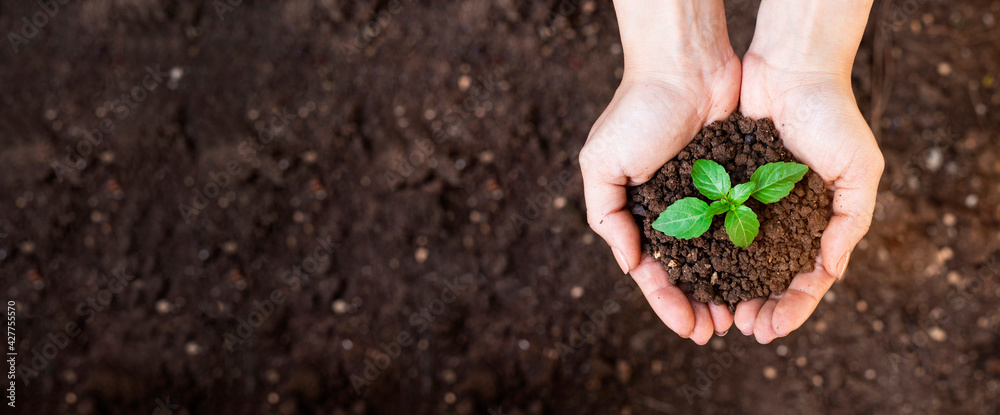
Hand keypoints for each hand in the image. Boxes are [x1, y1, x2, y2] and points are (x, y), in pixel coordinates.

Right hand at [580, 0, 740, 343]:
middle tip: (717, 333)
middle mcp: (674, 213)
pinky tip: (765, 277)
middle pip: (689, 273)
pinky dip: (752, 254)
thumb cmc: (637, 110)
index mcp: (640, 213)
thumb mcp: (602, 162)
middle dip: (699, 306)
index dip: (668, 303)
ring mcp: (708, 200)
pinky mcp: (739, 182)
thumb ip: (606, 215)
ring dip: (728, 290)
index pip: (652, 271)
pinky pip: (746, 226)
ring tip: (742, 318)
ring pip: (721, 257)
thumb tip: (629, 263)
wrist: (685, 65)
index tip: (688, 328)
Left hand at [734, 1, 882, 342]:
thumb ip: (850, 221)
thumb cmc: (833, 115)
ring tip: (716, 315)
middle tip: (741, 330)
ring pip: (738, 260)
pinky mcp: (723, 185)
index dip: (792, 308)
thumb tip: (831, 273)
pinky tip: (695, 274)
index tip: (771, 330)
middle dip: (758, 308)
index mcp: (819, 222)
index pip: (807, 279)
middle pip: (769, 279)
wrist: (790, 68)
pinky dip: (706, 252)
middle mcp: (784, 219)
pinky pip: (712, 225)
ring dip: (729, 290)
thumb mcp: (859, 168)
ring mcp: (753, 204)